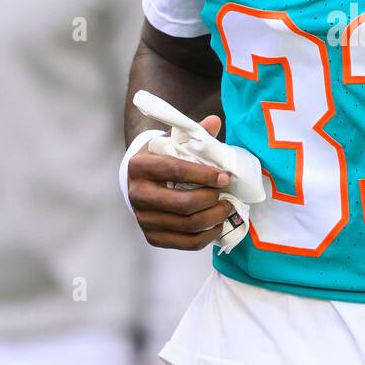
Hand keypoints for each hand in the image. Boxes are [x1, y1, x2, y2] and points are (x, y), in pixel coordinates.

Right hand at [128, 113, 240, 249]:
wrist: (140, 181)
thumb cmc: (162, 158)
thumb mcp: (173, 141)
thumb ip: (194, 132)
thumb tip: (215, 121)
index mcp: (140, 166)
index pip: (176, 171)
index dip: (204, 175)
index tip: (226, 177)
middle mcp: (137, 194)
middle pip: (183, 204)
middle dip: (212, 200)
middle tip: (227, 196)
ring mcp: (143, 218)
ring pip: (186, 225)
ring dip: (213, 219)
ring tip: (226, 209)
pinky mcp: (152, 236)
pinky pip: (185, 243)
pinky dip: (206, 237)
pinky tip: (216, 225)